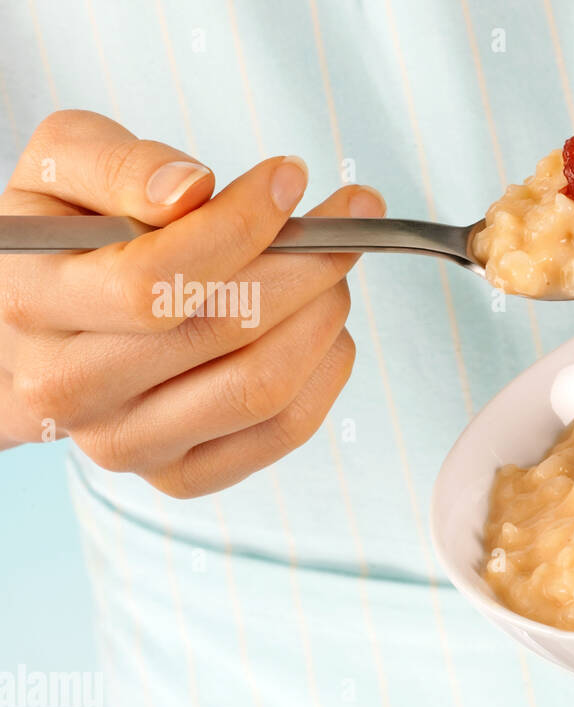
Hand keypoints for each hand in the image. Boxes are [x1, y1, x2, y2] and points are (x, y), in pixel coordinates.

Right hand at [0, 109, 382, 495]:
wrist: (36, 327)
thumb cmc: (67, 236)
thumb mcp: (65, 166)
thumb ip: (119, 163)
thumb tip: (189, 192)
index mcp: (31, 303)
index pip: (155, 280)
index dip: (241, 224)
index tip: (290, 177)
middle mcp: (69, 389)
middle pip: (222, 333)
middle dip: (305, 266)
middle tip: (342, 223)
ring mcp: (125, 444)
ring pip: (261, 387)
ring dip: (322, 318)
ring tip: (331, 270)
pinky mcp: (179, 475)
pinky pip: (283, 431)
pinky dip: (326, 371)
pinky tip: (324, 328)